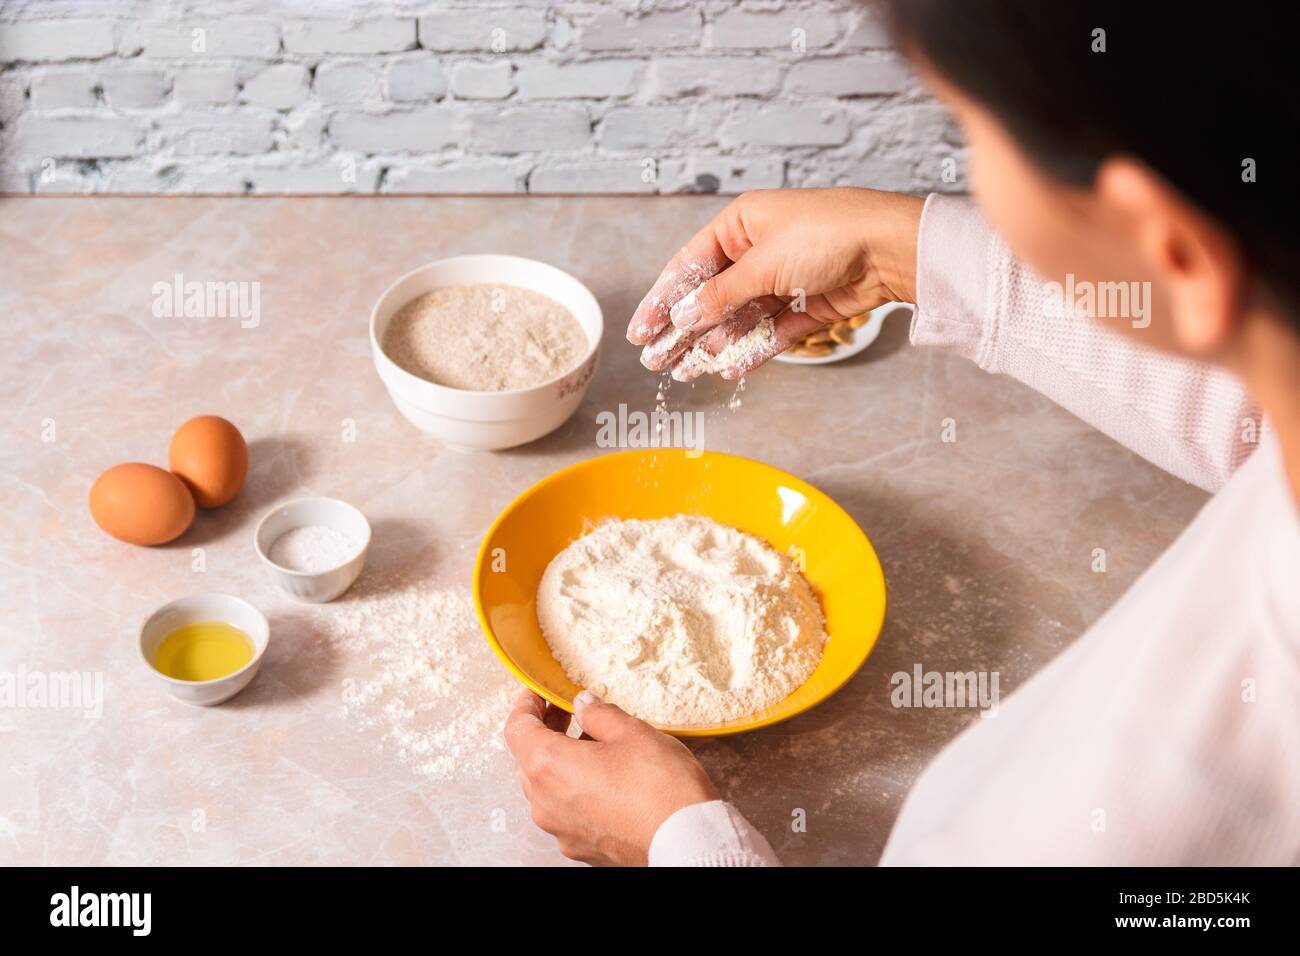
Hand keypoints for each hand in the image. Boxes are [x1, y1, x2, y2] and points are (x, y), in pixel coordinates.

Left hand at [505, 689, 718, 865]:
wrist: (686, 843)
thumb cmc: (661, 788)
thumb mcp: (632, 732)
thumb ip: (600, 714)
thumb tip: (584, 705)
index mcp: (549, 765)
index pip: (517, 729)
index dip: (526, 705)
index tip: (537, 694)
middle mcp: (545, 802)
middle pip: (528, 759)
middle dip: (544, 732)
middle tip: (568, 713)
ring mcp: (560, 829)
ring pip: (546, 788)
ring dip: (560, 763)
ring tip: (592, 744)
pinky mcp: (580, 847)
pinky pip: (565, 812)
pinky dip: (574, 791)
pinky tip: (603, 779)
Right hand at [628, 187, 923, 379]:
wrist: (891, 249)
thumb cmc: (829, 235)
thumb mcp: (763, 264)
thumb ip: (720, 295)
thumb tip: (684, 316)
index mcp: (742, 223)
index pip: (690, 265)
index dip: (663, 300)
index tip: (640, 331)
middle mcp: (760, 249)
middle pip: (712, 296)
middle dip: (684, 330)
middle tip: (657, 361)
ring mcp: (784, 278)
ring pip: (740, 317)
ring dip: (714, 344)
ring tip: (688, 372)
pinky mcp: (808, 305)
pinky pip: (771, 331)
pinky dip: (751, 349)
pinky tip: (730, 369)